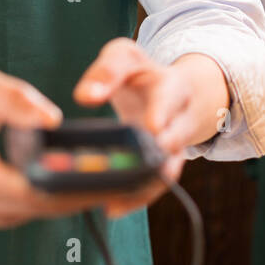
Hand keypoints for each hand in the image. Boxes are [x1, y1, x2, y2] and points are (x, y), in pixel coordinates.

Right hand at [0, 65, 166, 228]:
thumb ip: (14, 98)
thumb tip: (53, 117)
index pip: (33, 187)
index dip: (73, 183)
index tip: (109, 172)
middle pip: (49, 205)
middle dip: (92, 191)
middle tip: (134, 175)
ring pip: (47, 211)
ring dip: (84, 196)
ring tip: (127, 177)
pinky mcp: (1, 214)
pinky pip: (41, 210)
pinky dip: (67, 196)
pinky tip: (97, 181)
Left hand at [73, 39, 228, 216]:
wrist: (170, 94)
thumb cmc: (140, 74)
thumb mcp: (124, 57)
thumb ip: (105, 71)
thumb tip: (85, 97)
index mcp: (171, 87)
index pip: (169, 98)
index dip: (162, 113)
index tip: (152, 127)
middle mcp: (179, 120)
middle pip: (175, 139)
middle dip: (159, 154)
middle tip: (139, 168)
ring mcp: (174, 147)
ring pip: (167, 170)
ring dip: (144, 185)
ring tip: (114, 198)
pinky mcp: (163, 167)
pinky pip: (155, 186)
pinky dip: (136, 199)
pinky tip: (112, 208)